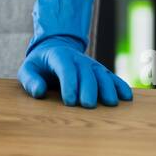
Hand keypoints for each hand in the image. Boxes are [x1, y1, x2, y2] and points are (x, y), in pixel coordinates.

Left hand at [17, 0, 133, 107]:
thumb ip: (30, 80)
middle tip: (88, 106)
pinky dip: (120, 86)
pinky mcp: (100, 71)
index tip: (70, 101)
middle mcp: (78, 59)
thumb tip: (39, 92)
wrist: (55, 49)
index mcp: (59, 56)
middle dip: (89, 89)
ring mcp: (91, 64)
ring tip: (111, 104)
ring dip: (108, 88)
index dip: (69, 84)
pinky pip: (112, 77)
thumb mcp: (28, 69)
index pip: (66, 68)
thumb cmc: (40, 65)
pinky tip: (127, 97)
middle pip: (86, 73)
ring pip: (102, 74)